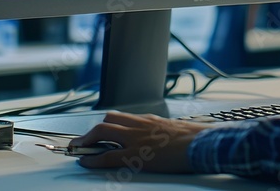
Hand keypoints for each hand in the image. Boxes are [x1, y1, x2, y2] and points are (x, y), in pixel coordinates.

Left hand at [68, 111, 213, 172]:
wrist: (202, 144)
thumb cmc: (196, 138)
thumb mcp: (178, 130)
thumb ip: (165, 131)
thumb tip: (163, 137)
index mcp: (152, 120)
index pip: (123, 117)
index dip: (107, 124)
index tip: (100, 132)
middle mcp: (141, 125)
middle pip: (108, 120)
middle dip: (92, 130)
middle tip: (81, 140)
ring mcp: (137, 138)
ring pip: (103, 132)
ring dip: (87, 140)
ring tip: (78, 149)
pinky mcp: (136, 155)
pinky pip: (107, 155)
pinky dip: (92, 158)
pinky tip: (85, 162)